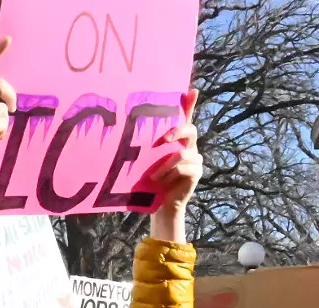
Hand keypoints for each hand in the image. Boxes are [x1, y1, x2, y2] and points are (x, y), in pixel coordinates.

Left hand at [148, 89, 201, 242]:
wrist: (160, 204)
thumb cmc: (150, 180)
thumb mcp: (145, 160)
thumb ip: (143, 146)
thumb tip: (122, 131)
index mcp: (177, 139)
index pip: (186, 117)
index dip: (190, 104)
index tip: (192, 91)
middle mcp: (189, 146)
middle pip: (191, 129)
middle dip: (178, 131)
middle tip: (164, 138)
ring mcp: (195, 159)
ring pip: (184, 152)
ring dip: (166, 163)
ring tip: (153, 175)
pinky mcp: (196, 172)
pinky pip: (185, 168)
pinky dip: (170, 174)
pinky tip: (160, 181)